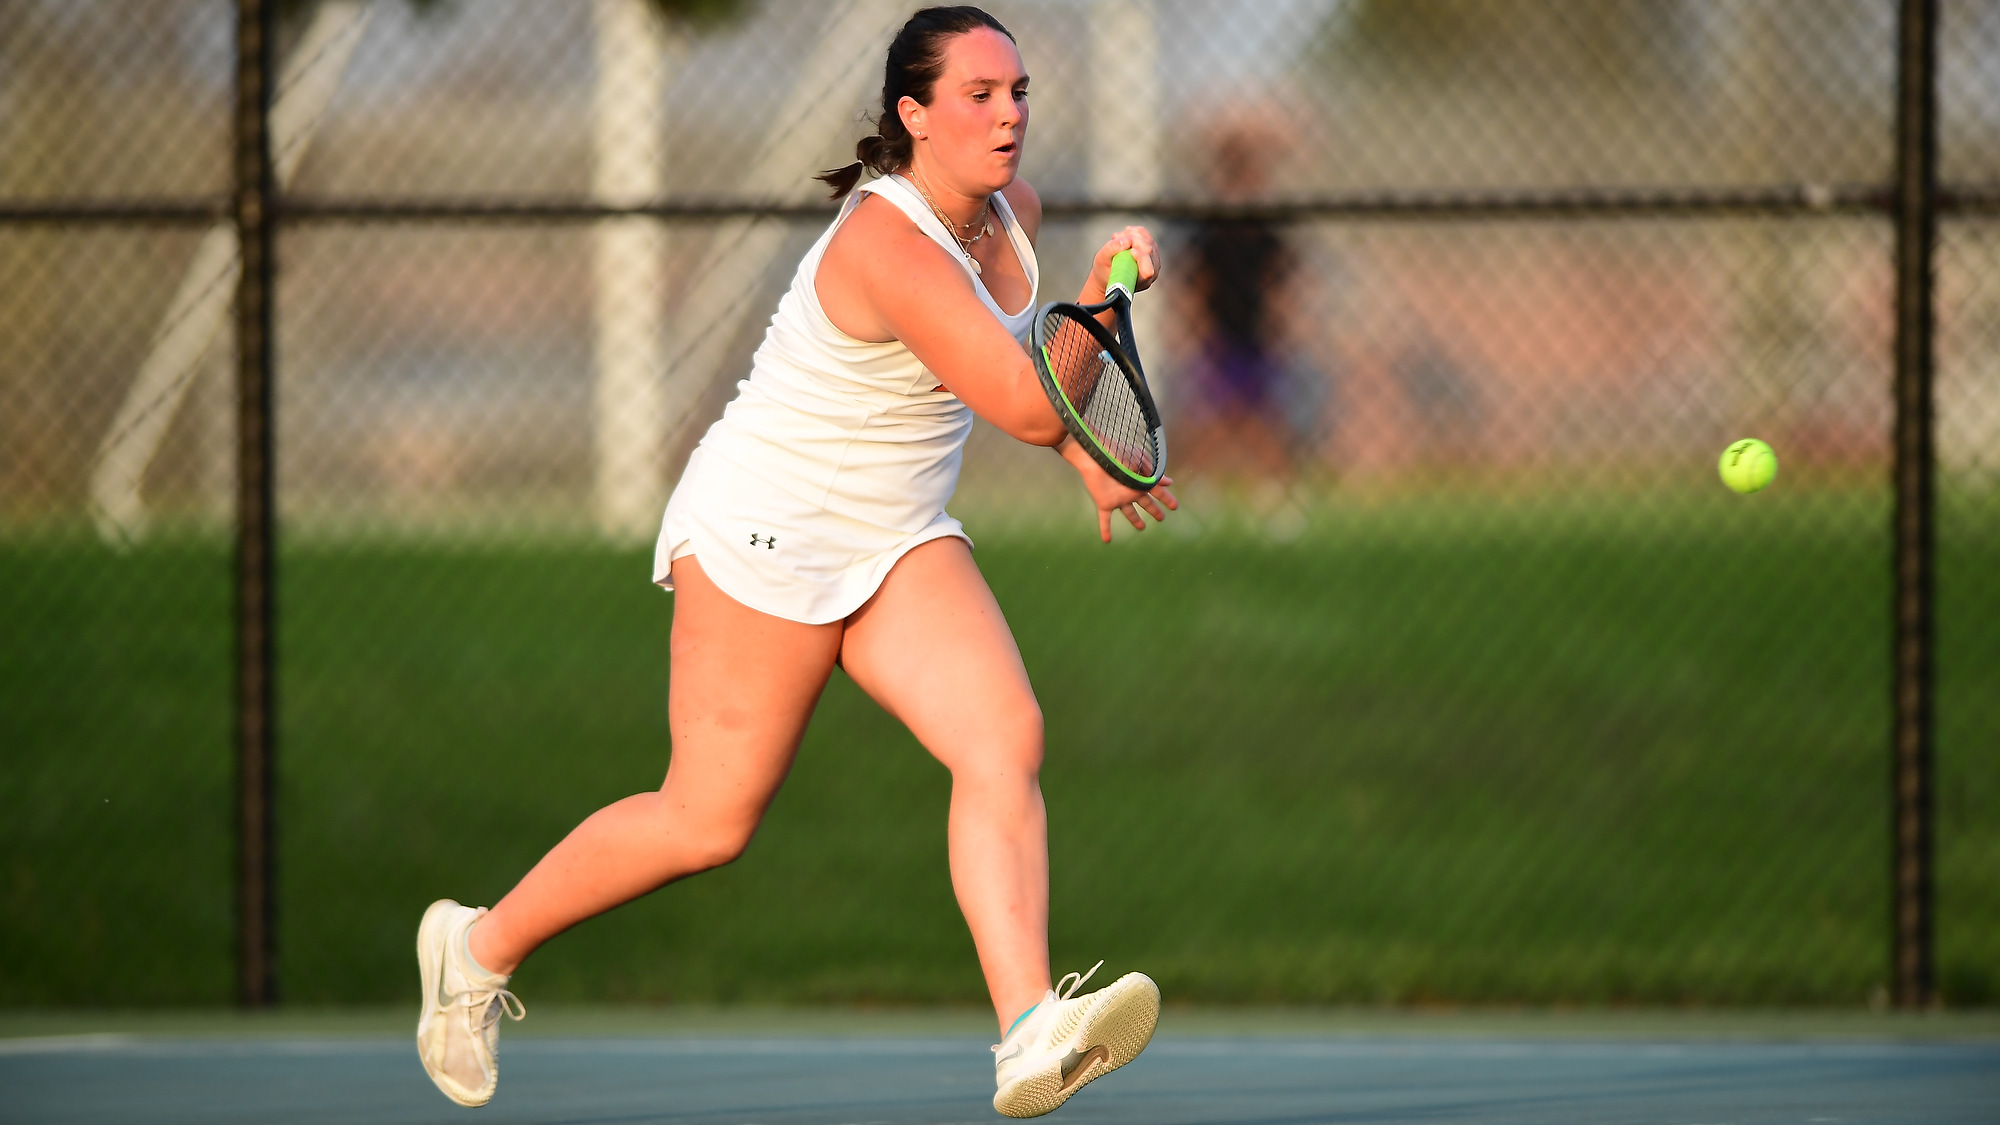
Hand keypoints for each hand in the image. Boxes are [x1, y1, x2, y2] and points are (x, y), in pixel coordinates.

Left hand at [1058, 436, 1178, 542]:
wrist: (1094, 455)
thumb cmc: (1118, 453)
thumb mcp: (1139, 460)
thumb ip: (1153, 472)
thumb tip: (1169, 482)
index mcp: (1141, 480)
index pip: (1157, 492)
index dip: (1167, 499)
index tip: (1175, 506)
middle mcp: (1131, 491)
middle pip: (1145, 504)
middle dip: (1154, 511)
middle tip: (1161, 518)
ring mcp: (1118, 498)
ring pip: (1129, 513)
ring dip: (1135, 521)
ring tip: (1141, 528)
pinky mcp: (1104, 503)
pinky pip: (1105, 520)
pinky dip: (1105, 530)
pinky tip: (1106, 540)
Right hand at [1085, 225, 1160, 298]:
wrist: (1108, 273)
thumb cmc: (1104, 271)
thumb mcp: (1102, 260)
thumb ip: (1112, 249)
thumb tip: (1127, 240)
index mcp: (1140, 281)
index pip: (1148, 270)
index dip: (1141, 257)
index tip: (1130, 251)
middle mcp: (1152, 272)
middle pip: (1148, 250)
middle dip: (1132, 239)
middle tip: (1115, 239)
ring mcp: (1154, 260)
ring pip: (1147, 240)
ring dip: (1131, 234)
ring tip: (1116, 238)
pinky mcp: (1152, 250)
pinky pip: (1145, 235)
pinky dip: (1133, 231)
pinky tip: (1123, 236)